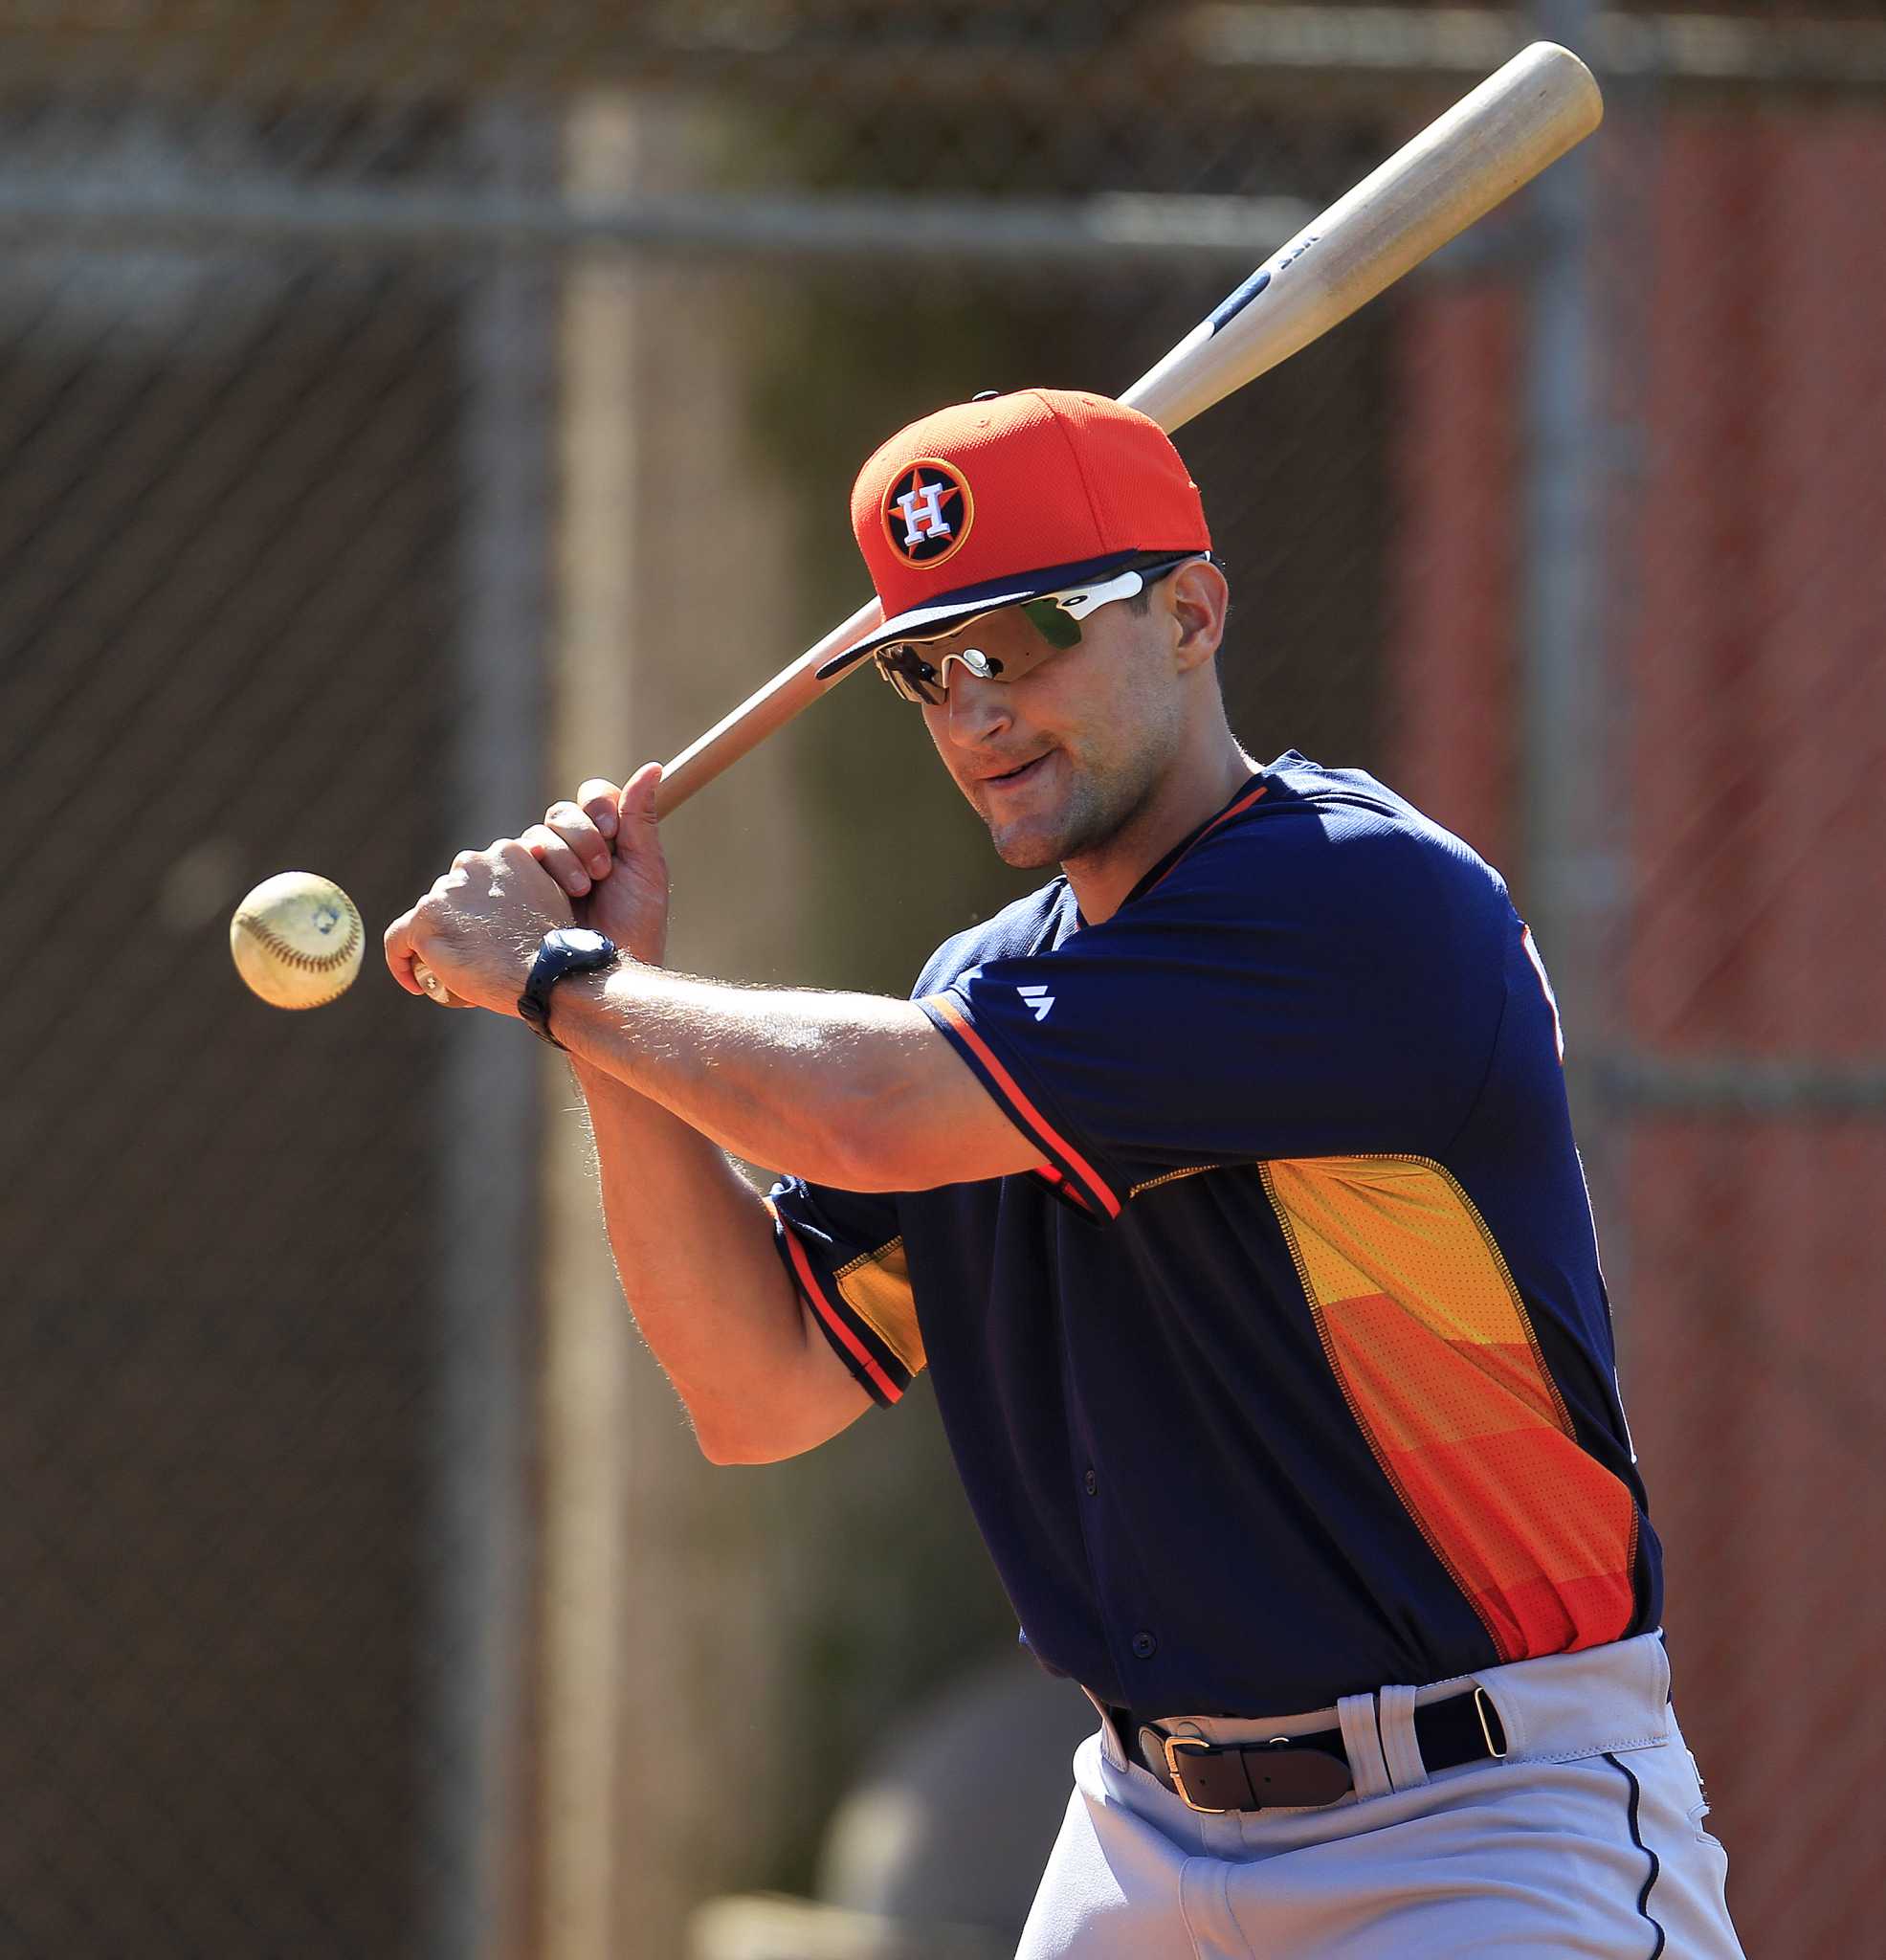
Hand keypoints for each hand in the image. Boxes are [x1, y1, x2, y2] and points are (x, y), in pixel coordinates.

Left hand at [384, 838, 572, 1013]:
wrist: (551, 974)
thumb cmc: (559, 949)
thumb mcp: (554, 899)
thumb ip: (530, 887)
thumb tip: (510, 900)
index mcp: (505, 852)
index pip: (478, 878)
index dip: (479, 907)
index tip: (486, 932)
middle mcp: (471, 863)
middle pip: (451, 896)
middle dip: (460, 924)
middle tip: (476, 955)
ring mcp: (445, 892)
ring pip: (428, 918)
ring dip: (438, 942)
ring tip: (457, 973)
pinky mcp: (425, 923)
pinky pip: (398, 939)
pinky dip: (400, 960)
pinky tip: (413, 982)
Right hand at [517, 761, 669, 966]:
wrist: (605, 976)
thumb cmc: (634, 928)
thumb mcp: (644, 871)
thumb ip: (640, 819)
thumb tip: (652, 767)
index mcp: (604, 841)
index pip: (591, 798)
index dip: (597, 806)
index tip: (612, 830)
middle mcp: (570, 852)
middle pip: (560, 813)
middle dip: (580, 835)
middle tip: (600, 872)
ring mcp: (540, 872)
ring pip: (535, 834)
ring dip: (558, 856)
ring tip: (578, 892)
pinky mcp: (515, 890)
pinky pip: (510, 861)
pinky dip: (527, 868)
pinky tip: (544, 892)